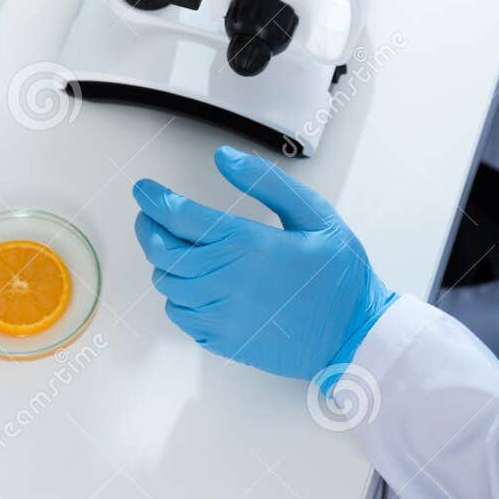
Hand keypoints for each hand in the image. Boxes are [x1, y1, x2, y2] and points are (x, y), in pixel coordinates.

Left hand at [133, 146, 396, 381]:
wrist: (355, 336)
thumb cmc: (339, 276)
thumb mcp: (314, 215)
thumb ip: (267, 183)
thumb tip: (225, 158)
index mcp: (247, 244)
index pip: (181, 216)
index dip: (154, 200)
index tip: (144, 190)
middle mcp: (226, 279)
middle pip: (163, 251)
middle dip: (149, 227)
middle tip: (150, 215)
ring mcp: (221, 314)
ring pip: (168, 284)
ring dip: (163, 262)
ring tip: (172, 246)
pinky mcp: (223, 340)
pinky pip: (181, 316)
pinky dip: (176, 295)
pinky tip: (190, 283)